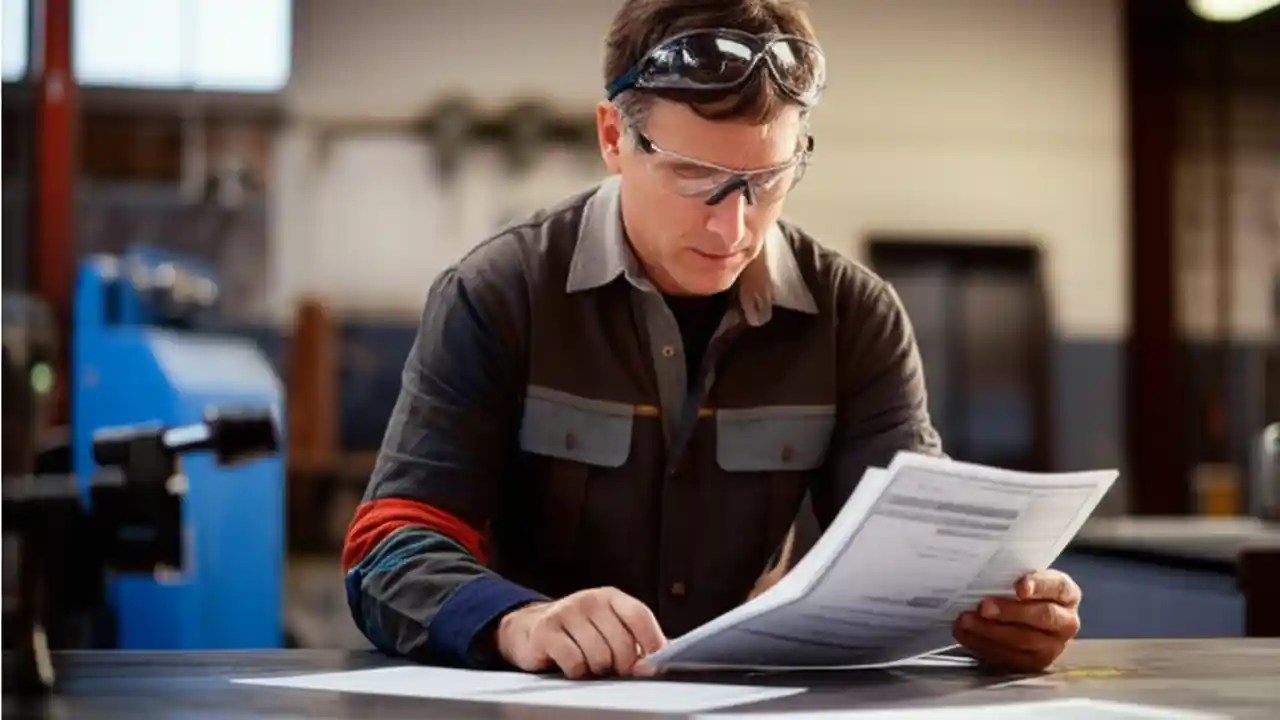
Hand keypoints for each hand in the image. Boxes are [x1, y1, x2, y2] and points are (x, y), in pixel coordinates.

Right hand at [495, 587, 666, 678]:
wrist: (529, 627)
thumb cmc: (577, 631)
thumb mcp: (607, 626)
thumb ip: (634, 640)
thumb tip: (657, 661)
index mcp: (610, 597)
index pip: (638, 615)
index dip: (651, 642)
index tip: (651, 663)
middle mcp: (589, 600)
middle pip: (622, 643)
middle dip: (622, 665)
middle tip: (612, 667)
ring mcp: (566, 613)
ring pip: (600, 657)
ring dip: (597, 670)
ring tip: (588, 663)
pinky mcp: (546, 632)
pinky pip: (575, 663)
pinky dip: (577, 671)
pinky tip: (572, 665)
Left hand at [952, 569, 1081, 672]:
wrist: (1023, 617)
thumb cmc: (1019, 591)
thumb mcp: (1021, 576)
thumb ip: (1011, 574)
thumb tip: (983, 571)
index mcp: (1067, 594)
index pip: (1058, 587)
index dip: (1039, 586)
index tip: (1019, 587)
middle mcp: (1066, 622)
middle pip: (1043, 617)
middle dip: (1010, 612)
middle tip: (983, 607)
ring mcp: (1053, 646)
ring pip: (1025, 641)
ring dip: (991, 631)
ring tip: (967, 621)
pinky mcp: (1034, 663)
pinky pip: (1011, 658)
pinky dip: (985, 645)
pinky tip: (966, 634)